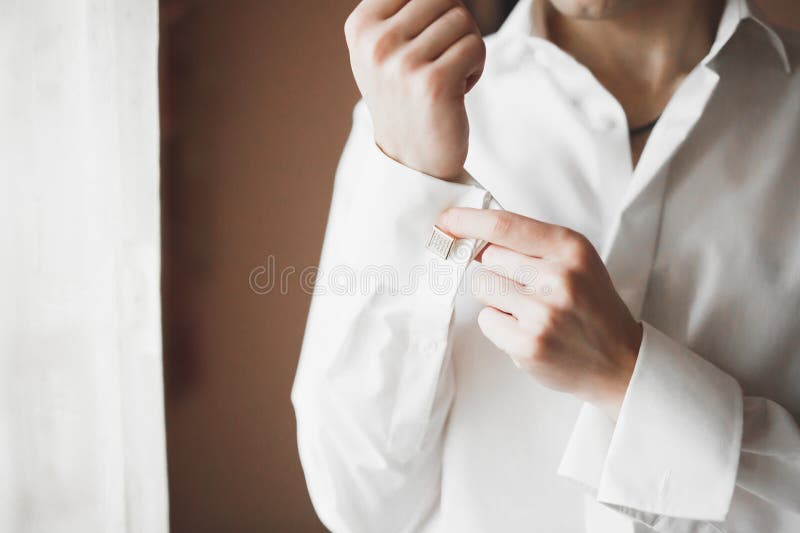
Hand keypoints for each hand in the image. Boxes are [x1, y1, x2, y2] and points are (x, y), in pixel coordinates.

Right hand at [344, 0, 485, 178]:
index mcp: (360, 27)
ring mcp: (402, 64)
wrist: (411, 159)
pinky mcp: (433, 84)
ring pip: (462, 20)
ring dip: (466, 48)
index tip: (423, 43)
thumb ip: (405, 8)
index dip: (434, 11)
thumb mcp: (386, 48)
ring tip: (447, 76)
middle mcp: (375, 44)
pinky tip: (457, 91)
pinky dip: (475, 68)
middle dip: (455, 26)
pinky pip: (475, 47)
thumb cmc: (407, 96)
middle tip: (443, 59)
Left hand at [437, 208, 642, 419]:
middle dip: (498, 272)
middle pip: (489, 258)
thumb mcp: (574, 262)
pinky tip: (528, 331)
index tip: (446, 221)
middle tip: (528, 289)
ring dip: (498, 299)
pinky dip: (500, 326)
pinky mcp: (528, 344)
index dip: (467, 221)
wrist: (620, 361)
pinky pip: (487, 320)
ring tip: (531, 312)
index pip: (505, 226)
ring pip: (483, 288)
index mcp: (570, 248)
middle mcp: (558, 276)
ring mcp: (543, 313)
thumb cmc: (590, 306)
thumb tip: (474, 237)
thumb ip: (530, 246)